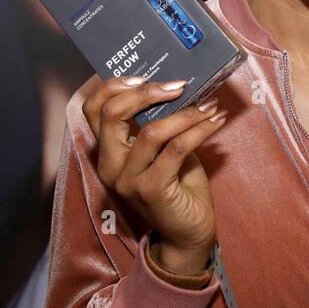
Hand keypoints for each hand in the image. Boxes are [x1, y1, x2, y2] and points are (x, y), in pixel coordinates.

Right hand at [80, 75, 227, 274]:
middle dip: (146, 92)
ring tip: (209, 105)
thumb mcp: (164, 149)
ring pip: (151, 131)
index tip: (146, 75)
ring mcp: (128, 180)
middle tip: (179, 85)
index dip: (114, 86)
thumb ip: (159, 122)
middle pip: (111, 114)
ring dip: (186, 113)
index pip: (93, 110)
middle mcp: (110, 165)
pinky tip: (215, 120)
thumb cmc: (179, 185)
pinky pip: (176, 148)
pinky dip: (199, 129)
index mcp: (107, 152)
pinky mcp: (151, 190)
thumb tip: (177, 84)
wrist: (189, 232)